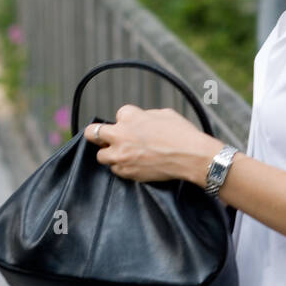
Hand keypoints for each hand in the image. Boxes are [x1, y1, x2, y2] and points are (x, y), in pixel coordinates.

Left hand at [85, 105, 219, 184]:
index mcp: (129, 116)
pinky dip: (122, 168)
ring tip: (121, 155)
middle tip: (102, 139)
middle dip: (98, 135)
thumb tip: (139, 120)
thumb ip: (144, 116)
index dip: (126, 121)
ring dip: (109, 154)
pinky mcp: (126, 172)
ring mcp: (121, 155)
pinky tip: (133, 165)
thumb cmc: (181, 134)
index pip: (118, 115)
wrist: (191, 157)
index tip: (133, 126)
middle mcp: (120, 134)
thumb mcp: (163, 114)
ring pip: (101, 156)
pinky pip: (115, 170)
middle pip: (93, 133)